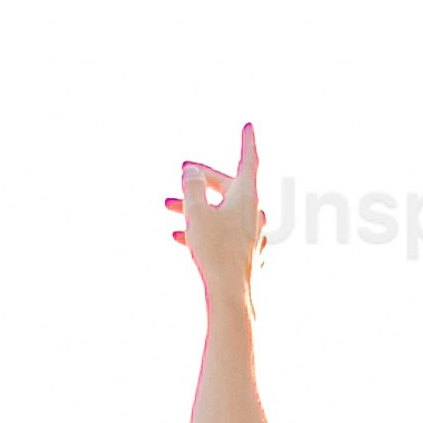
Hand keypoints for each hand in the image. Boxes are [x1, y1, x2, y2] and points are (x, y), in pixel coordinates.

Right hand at [165, 120, 262, 297]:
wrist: (231, 295)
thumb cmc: (214, 251)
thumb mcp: (196, 212)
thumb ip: (192, 186)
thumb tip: (192, 171)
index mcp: (246, 197)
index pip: (248, 159)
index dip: (247, 141)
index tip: (249, 126)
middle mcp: (254, 213)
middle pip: (227, 188)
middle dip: (200, 183)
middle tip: (180, 177)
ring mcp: (253, 234)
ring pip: (222, 212)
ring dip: (196, 208)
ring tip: (169, 211)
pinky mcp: (247, 254)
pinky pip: (223, 234)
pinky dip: (203, 230)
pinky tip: (180, 238)